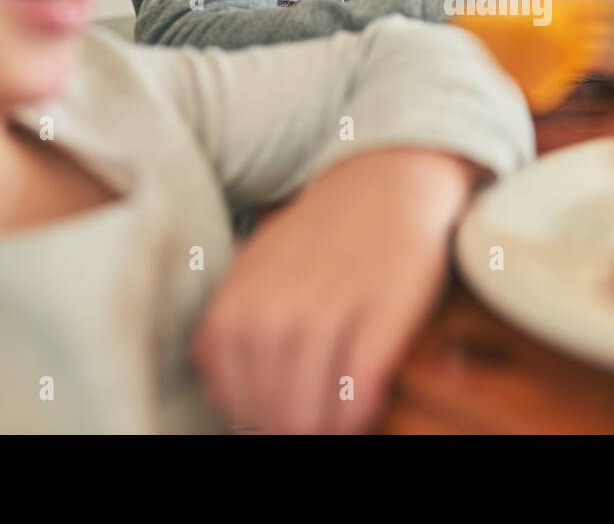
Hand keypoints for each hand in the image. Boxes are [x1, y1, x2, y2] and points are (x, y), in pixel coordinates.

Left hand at [192, 150, 481, 432]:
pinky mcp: (380, 320)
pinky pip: (358, 397)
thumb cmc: (324, 232)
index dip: (255, 418)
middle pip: (271, 416)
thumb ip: (232, 322)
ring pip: (311, 417)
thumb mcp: (257, 265)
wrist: (388, 182)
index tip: (276, 416)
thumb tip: (225, 387)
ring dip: (325, 430)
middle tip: (312, 423)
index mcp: (236, 307)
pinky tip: (366, 412)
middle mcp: (273, 315)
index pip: (231, 400)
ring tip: (339, 424)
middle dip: (290, 428)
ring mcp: (327, 317)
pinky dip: (358, 416)